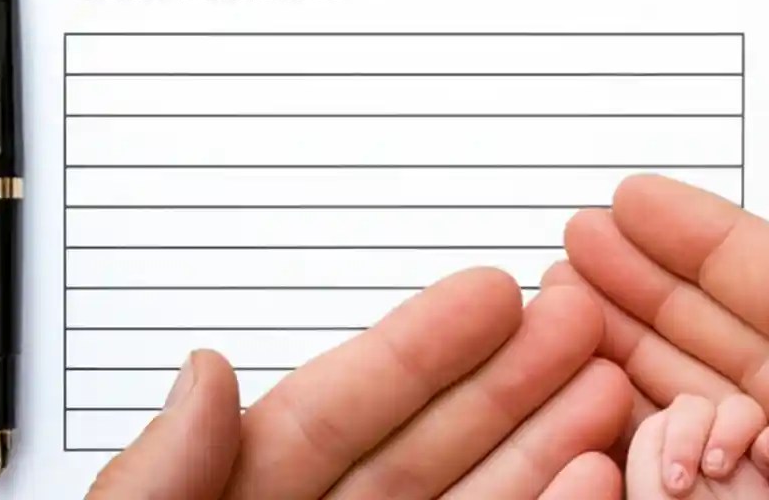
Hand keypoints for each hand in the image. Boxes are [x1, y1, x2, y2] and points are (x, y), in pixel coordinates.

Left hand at [86, 268, 633, 498]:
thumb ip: (162, 479)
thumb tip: (204, 371)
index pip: (334, 410)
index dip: (413, 346)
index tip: (484, 288)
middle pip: (421, 447)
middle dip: (503, 377)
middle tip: (576, 310)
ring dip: (546, 442)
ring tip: (607, 375)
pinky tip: (596, 474)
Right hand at [552, 175, 768, 498]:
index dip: (714, 244)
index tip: (640, 205)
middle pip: (742, 343)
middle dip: (655, 288)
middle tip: (581, 246)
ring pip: (705, 408)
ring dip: (634, 356)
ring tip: (569, 308)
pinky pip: (689, 482)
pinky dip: (644, 446)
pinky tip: (602, 405)